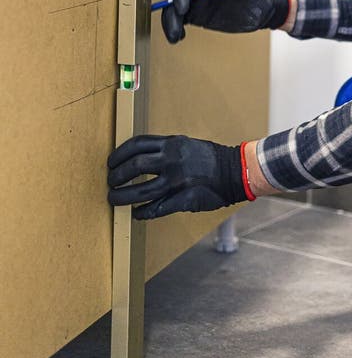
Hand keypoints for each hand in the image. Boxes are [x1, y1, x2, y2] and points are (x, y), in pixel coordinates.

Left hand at [107, 134, 247, 219]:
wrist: (235, 171)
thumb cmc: (210, 157)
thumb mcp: (185, 144)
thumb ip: (164, 149)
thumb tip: (139, 156)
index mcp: (172, 144)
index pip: (136, 145)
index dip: (119, 154)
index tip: (110, 162)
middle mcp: (172, 160)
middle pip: (134, 166)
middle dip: (116, 176)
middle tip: (110, 182)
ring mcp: (177, 180)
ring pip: (140, 191)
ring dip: (122, 197)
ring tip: (114, 199)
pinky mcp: (183, 199)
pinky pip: (155, 209)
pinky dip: (142, 212)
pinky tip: (136, 214)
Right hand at [161, 0, 289, 42]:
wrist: (259, 12)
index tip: (182, 9)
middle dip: (172, 12)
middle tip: (175, 30)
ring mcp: (197, 0)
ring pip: (175, 9)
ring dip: (170, 23)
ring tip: (175, 38)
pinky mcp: (196, 14)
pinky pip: (179, 20)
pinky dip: (175, 28)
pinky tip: (179, 38)